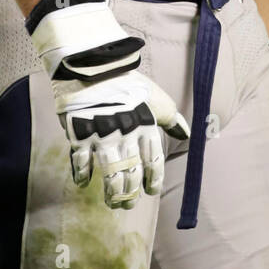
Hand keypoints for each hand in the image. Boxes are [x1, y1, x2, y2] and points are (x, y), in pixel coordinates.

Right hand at [55, 70, 188, 208]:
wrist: (93, 64)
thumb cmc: (128, 81)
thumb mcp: (157, 98)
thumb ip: (171, 118)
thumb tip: (188, 134)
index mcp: (146, 127)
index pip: (154, 161)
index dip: (153, 180)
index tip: (151, 191)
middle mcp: (126, 135)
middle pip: (132, 173)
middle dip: (131, 193)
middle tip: (128, 203)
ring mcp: (103, 136)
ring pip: (110, 174)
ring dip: (111, 192)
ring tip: (112, 201)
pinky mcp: (80, 133)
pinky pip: (81, 161)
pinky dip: (81, 174)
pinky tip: (82, 183)